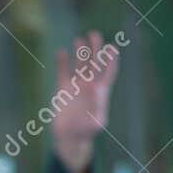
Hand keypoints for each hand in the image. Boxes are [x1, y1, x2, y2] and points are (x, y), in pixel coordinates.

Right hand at [51, 32, 120, 172]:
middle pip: (94, 62)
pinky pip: (62, 71)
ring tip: (78, 41)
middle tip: (94, 35)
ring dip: (80, 50)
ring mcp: (76, 84)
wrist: (68, 138)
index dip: (110, 60)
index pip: (108, 71)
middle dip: (95, 48)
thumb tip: (97, 97)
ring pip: (79, 63)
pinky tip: (61, 52)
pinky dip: (61, 61)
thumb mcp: (95, 125)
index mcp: (100, 91)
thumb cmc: (85, 133)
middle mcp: (89, 84)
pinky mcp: (62, 87)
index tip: (111, 49)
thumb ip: (98, 112)